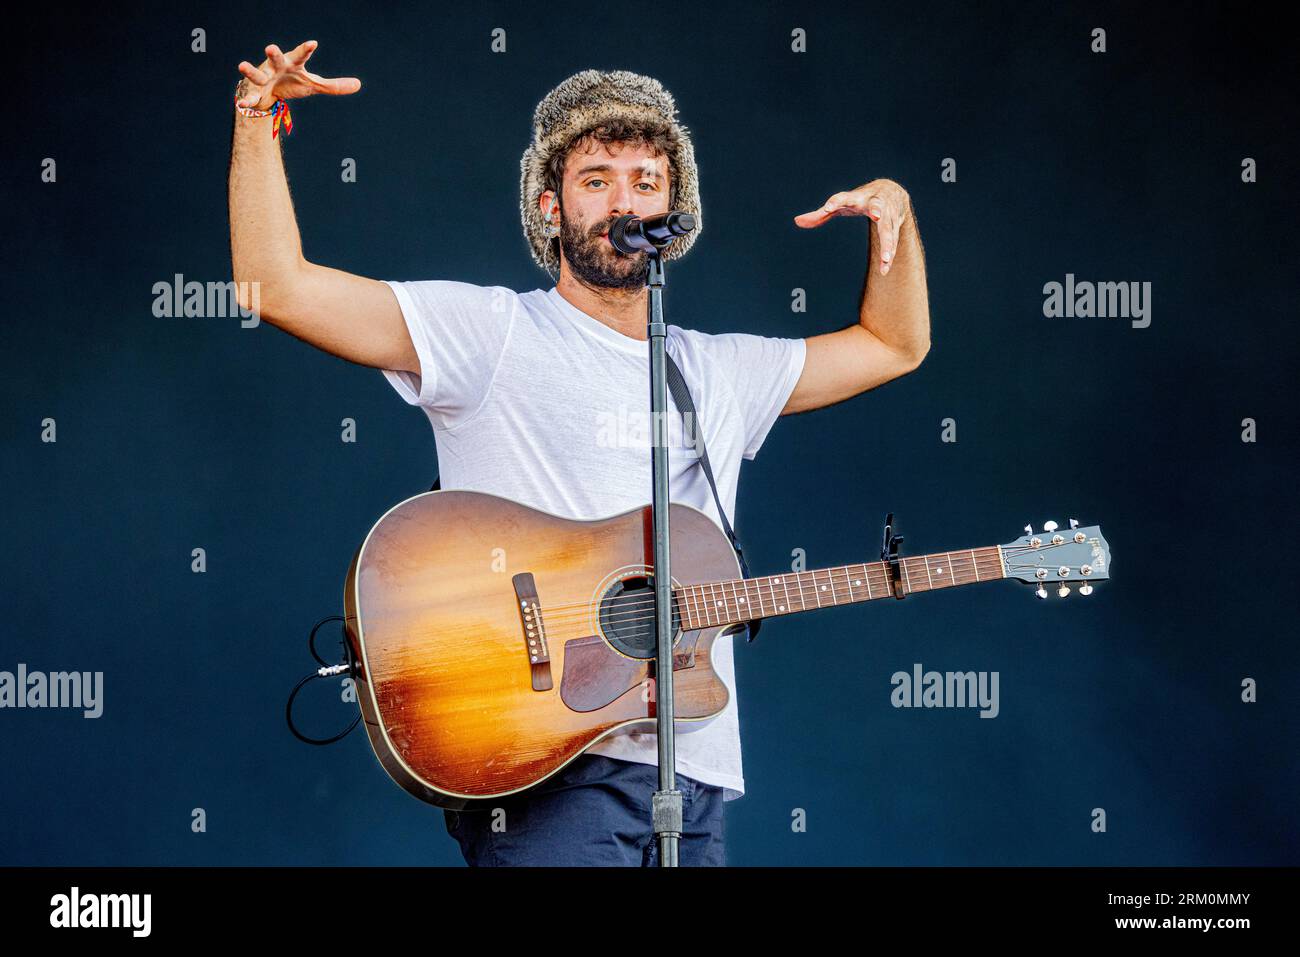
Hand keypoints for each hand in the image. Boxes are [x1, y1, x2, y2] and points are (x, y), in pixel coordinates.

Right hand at [236, 40, 360, 110]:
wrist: (268, 92)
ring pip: (256, 73)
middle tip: (270, 47)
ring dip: (251, 70)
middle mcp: (276, 67)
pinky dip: (246, 101)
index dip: (306, 49)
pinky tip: (243, 105)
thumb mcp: (313, 84)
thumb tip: (358, 84)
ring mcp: (263, 78)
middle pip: (275, 58)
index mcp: (292, 64)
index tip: (313, 43)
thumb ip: (333, 86)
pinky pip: (249, 96)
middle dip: (272, 53)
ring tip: (242, 65)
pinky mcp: (253, 91)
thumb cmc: (292, 82)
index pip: (300, 55)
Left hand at [794, 179, 910, 274]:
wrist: (891, 190)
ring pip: (890, 228)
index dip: (835, 202)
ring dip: (888, 243)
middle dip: (878, 211)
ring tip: (885, 259)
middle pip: (877, 207)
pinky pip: (894, 241)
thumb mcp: (840, 204)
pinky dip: (890, 255)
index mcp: (857, 198)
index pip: (844, 198)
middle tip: (877, 217)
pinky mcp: (897, 224)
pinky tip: (884, 270)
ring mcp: (889, 213)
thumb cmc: (860, 199)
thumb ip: (820, 215)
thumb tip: (797, 221)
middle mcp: (875, 203)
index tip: (828, 207)